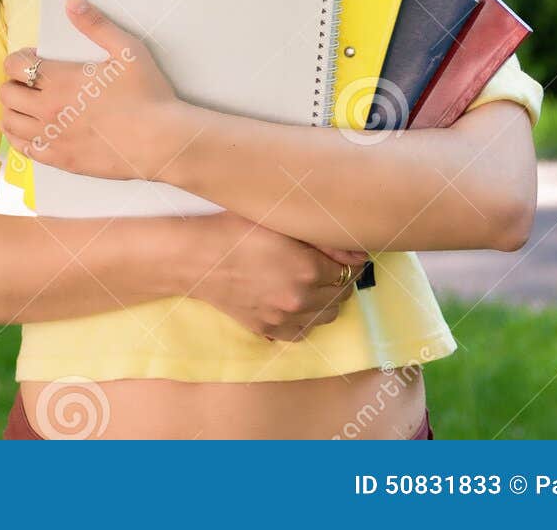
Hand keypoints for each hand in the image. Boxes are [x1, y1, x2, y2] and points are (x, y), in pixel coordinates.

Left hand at [0, 0, 183, 181]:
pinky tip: (30, 130)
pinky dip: (19, 137)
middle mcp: (48, 109)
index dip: (19, 58)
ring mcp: (52, 138)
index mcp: (60, 80)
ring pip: (10, 123)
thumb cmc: (147, 94)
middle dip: (13, 82)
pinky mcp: (60, 160)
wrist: (160, 141)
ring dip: (13, 110)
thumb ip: (96, 24)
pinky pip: (23, 150)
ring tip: (28, 104)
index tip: (33, 58)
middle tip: (30, 81)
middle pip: (7, 94)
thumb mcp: (126, 50)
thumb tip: (72, 2)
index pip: (15, 65)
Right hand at [185, 212, 369, 341]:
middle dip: (341, 280)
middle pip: (341, 295)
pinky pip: (302, 332)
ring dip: (327, 300)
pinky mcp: (268, 329)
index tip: (347, 255)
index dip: (350, 261)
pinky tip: (299, 303)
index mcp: (309, 268)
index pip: (349, 271)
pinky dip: (307, 320)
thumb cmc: (237, 229)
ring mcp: (284, 317)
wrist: (199, 257)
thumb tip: (358, 253)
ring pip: (326, 316)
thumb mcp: (281, 222)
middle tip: (332, 265)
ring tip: (316, 283)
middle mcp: (301, 298)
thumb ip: (323, 240)